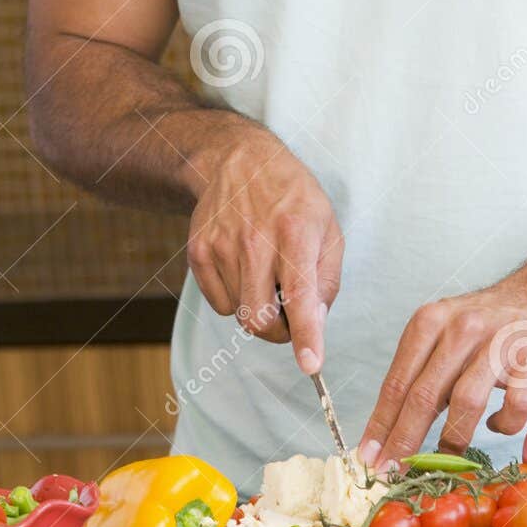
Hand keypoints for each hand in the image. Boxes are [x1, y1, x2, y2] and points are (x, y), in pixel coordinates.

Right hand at [185, 123, 343, 374]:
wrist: (241, 161)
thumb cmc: (293, 199)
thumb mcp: (328, 229)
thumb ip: (327, 281)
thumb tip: (315, 326)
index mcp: (295, 233)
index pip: (301, 295)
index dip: (307, 335)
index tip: (311, 364)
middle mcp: (255, 241)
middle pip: (260, 320)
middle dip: (279, 333)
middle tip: (290, 316)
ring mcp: (222, 246)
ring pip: (239, 315)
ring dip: (258, 310)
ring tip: (267, 276)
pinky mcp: (198, 252)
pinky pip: (218, 304)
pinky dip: (234, 299)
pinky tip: (243, 269)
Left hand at [358, 278, 526, 470]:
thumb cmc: (480, 329)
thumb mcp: (440, 336)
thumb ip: (418, 375)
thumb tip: (386, 434)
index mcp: (430, 321)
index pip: (397, 382)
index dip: (381, 424)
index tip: (369, 457)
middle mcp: (462, 328)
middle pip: (424, 395)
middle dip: (404, 440)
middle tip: (392, 472)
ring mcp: (499, 343)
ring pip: (466, 401)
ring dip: (452, 438)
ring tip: (446, 455)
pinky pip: (515, 406)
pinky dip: (503, 424)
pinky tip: (495, 424)